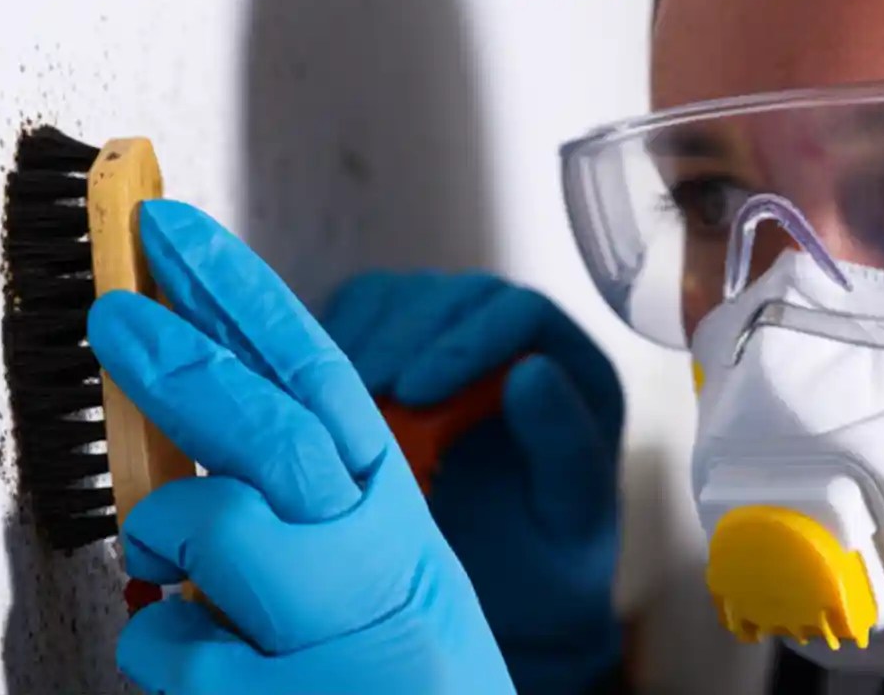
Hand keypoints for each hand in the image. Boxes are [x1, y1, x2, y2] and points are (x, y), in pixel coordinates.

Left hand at [87, 200, 515, 694]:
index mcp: (394, 504)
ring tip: (186, 573)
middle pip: (276, 433)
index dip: (243, 294)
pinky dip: (165, 651)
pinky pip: (173, 648)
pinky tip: (212, 664)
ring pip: (219, 531)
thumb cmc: (391, 661)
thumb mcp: (365, 562)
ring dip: (170, 543)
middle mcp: (381, 554)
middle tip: (113, 315)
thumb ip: (289, 493)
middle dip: (183, 363)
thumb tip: (180, 426)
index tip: (175, 236)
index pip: (318, 376)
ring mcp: (345, 630)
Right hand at [322, 272, 625, 693]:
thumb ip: (565, 445)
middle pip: (449, 296)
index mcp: (567, 360)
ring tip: (331, 400)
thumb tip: (531, 371)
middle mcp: (506, 333)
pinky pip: (352, 321)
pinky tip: (311, 398)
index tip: (416, 391)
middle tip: (360, 394)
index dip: (465, 340)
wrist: (500, 587)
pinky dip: (325, 348)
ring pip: (395, 299)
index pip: (519, 312)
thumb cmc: (545, 557)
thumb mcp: (571, 514)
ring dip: (357, 340)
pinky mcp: (393, 349)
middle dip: (401, 339)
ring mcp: (444, 335)